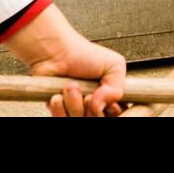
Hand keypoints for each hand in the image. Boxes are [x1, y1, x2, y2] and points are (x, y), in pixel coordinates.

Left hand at [4, 4, 127, 116]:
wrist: (55, 51)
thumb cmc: (82, 54)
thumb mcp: (114, 65)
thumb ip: (118, 89)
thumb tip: (101, 107)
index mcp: (109, 96)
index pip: (116, 114)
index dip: (112, 111)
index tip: (110, 104)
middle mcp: (93, 106)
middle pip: (98, 120)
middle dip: (91, 107)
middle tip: (88, 93)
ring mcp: (75, 110)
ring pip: (79, 120)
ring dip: (74, 104)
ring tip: (71, 86)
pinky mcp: (59, 112)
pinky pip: (62, 120)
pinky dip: (60, 108)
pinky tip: (59, 94)